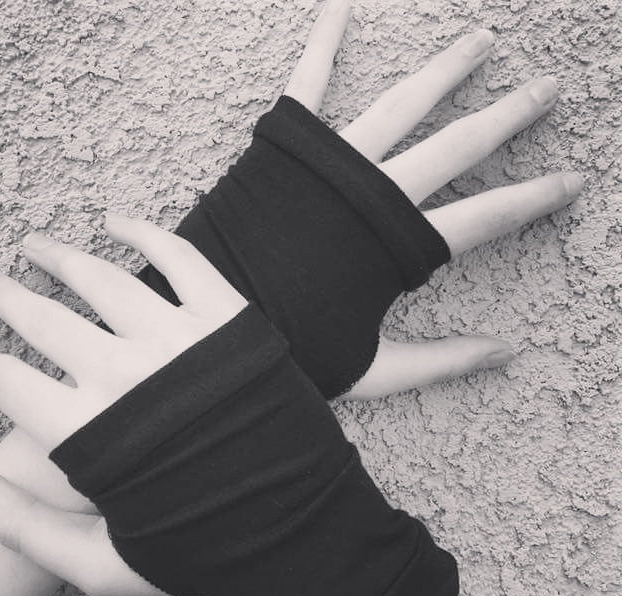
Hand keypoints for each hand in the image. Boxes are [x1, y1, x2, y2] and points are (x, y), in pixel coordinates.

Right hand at [0, 220, 245, 595]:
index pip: (8, 382)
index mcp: (90, 435)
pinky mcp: (229, 321)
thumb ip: (20, 526)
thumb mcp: (101, 563)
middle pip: (43, 319)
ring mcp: (180, 342)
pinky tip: (115, 222)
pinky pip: (179, 259)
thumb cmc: (201, 549)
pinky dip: (144, 233)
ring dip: (59, 256)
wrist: (301, 527)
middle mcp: (127, 378)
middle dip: (0, 293)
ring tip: (33, 245)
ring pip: (101, 279)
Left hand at [281, 0, 580, 397]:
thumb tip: (510, 354)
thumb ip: (443, 361)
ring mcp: (332, 166)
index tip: (571, 181)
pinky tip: (341, 5)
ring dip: (447, 70)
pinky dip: (325, 42)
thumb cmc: (293, 350)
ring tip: (482, 41)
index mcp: (398, 248)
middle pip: (458, 146)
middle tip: (547, 90)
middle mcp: (374, 196)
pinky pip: (309, 84)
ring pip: (404, 104)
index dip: (533, 200)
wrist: (216, 320)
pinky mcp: (286, 149)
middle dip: (509, 116)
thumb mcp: (374, 368)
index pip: (485, 217)